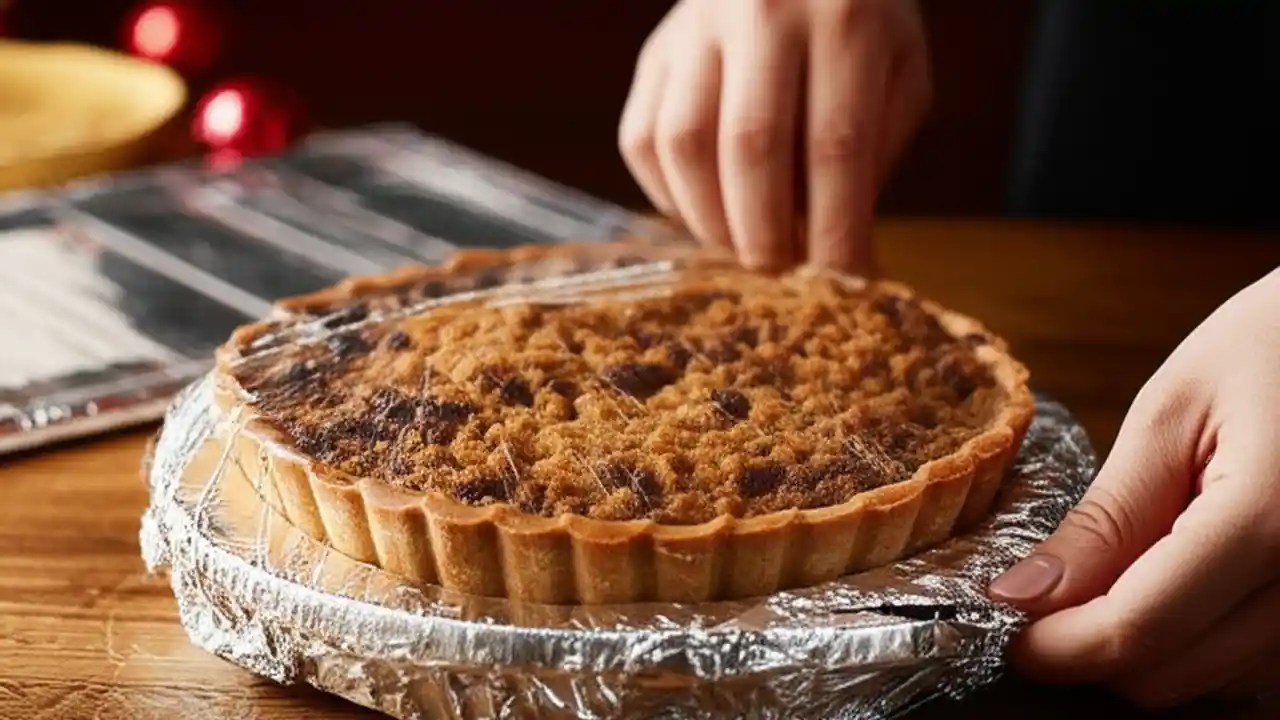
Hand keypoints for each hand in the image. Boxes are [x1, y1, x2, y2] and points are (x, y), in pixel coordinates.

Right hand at [618, 0, 929, 273]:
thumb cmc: (862, 25)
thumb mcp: (899, 73)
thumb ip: (874, 151)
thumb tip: (831, 244)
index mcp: (844, 19)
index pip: (835, 145)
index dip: (835, 227)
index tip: (840, 280)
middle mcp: (762, 12)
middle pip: (750, 146)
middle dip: (765, 231)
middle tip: (779, 270)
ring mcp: (695, 29)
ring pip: (684, 144)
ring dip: (711, 218)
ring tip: (741, 244)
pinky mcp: (654, 51)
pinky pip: (643, 140)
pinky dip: (670, 195)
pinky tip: (705, 208)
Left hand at [989, 268, 1279, 708]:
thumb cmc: (1270, 347)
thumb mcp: (1169, 415)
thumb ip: (1104, 518)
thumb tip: (1022, 596)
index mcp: (1268, 520)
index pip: (1139, 629)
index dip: (1054, 647)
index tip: (1003, 630)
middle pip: (1172, 674)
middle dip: (1090, 650)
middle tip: (1043, 602)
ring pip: (1212, 683)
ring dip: (1145, 651)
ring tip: (1112, 577)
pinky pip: (1255, 666)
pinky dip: (1198, 642)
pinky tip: (1173, 583)